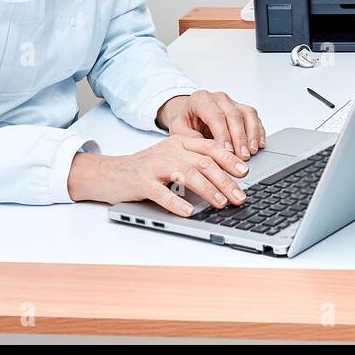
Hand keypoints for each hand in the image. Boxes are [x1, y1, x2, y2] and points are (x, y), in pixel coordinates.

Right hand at [67, 134, 249, 216]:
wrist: (109, 173)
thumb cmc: (145, 169)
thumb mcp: (172, 159)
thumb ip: (195, 163)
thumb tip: (227, 178)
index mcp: (179, 143)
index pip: (210, 148)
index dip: (229, 159)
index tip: (245, 172)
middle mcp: (169, 151)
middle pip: (203, 163)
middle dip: (225, 180)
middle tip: (240, 196)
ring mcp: (154, 166)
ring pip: (186, 175)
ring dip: (207, 190)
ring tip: (221, 203)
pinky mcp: (141, 182)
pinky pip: (161, 192)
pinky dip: (176, 202)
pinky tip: (189, 212)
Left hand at [156, 89, 264, 159]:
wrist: (189, 114)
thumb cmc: (185, 122)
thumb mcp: (179, 130)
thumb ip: (189, 138)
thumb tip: (205, 149)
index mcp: (200, 99)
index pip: (215, 116)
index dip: (223, 134)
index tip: (227, 151)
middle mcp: (218, 98)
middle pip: (234, 115)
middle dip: (240, 138)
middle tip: (242, 156)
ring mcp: (232, 101)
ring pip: (247, 114)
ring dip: (252, 134)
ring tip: (252, 151)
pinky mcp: (242, 108)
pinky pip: (254, 117)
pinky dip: (258, 131)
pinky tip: (258, 144)